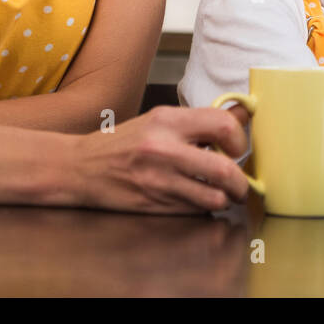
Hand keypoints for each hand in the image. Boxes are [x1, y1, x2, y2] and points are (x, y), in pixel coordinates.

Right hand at [69, 105, 251, 213]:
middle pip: (224, 170)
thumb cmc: (122, 143)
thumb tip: (244, 113)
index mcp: (168, 121)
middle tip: (240, 184)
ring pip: (213, 198)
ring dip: (224, 199)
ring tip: (220, 193)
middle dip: (240, 182)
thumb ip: (199, 121)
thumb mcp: (159, 120)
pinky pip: (193, 211)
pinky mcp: (154, 205)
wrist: (80, 168)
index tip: (236, 148)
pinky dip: (201, 208)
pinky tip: (194, 200)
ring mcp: (158, 181)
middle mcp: (164, 149)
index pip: (224, 125)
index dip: (239, 139)